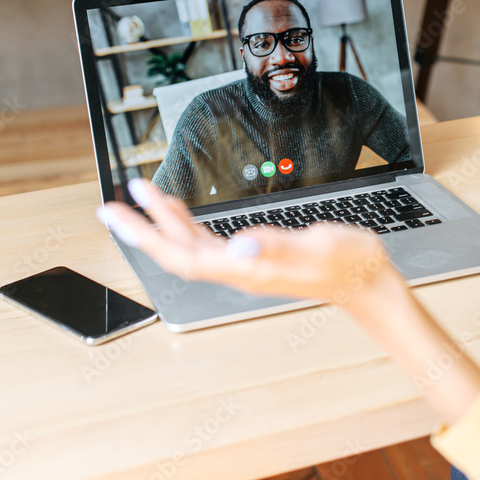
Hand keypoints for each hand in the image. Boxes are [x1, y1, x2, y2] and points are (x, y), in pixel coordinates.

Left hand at [96, 179, 400, 305]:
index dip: (147, 234)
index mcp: (248, 267)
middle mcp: (240, 269)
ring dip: (163, 223)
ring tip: (142, 197)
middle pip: (177, 252)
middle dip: (141, 228)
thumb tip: (239, 245)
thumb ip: (278, 245)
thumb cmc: (350, 264)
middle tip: (112, 205)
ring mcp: (247, 265)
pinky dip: (188, 225)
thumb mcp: (320, 246)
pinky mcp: (256, 258)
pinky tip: (181, 213)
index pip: (182, 254)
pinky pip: (209, 243)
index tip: (120, 213)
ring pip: (190, 246)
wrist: (368, 282)